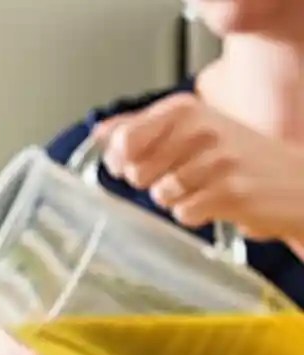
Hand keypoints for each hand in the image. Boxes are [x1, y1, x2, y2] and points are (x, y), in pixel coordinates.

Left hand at [93, 92, 303, 245]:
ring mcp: (217, 159)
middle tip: (184, 175)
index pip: (124, 139)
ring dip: (177, 199)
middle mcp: (200, 128)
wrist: (293, 180)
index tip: (131, 165)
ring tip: (203, 187)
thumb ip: (142, 128)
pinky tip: (216, 202)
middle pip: (136, 172)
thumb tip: (100, 132)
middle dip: (151, 182)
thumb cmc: (236, 156)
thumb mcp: (190, 129)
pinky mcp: (230, 191)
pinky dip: (195, 214)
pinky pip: (184, 214)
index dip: (120, 161)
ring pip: (160, 195)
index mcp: (183, 109)